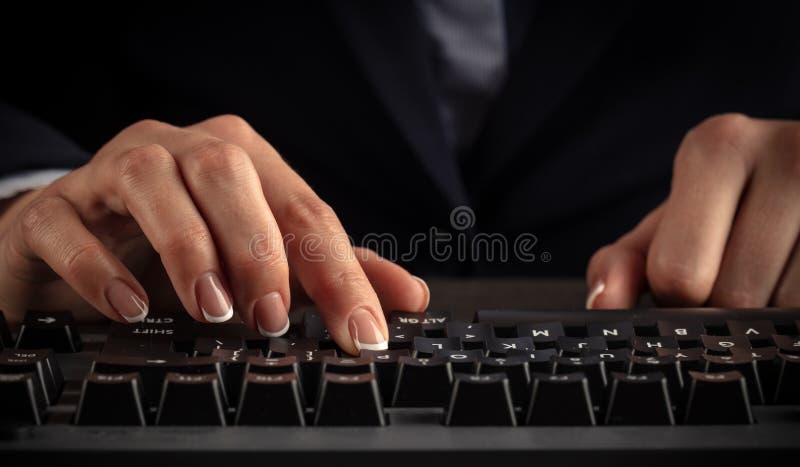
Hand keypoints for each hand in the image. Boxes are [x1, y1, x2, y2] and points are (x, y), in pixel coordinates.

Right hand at [0, 115, 429, 353]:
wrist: (75, 240)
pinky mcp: (56, 208)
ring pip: (155, 180)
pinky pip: (72, 227)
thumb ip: (329, 274)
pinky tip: (130, 307)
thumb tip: (405, 298)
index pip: (303, 209)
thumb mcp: (260, 260)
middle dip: (260, 248)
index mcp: (241, 160)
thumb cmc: (176, 246)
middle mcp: (182, 150)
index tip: (363, 331)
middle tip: (274, 316)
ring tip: (214, 309)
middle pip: (233, 176)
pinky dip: (103, 268)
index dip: (339, 272)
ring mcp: (113, 171)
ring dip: (190, 247)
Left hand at [587, 113, 799, 308]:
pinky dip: (798, 317)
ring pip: (790, 311)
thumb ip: (623, 264)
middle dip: (728, 312)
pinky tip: (793, 280)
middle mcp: (789, 151)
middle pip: (736, 297)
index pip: (678, 273)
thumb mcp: (666, 228)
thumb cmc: (728, 210)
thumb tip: (603, 305)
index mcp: (716, 147)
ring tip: (775, 278)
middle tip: (739, 284)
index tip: (691, 288)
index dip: (678, 301)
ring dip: (776, 320)